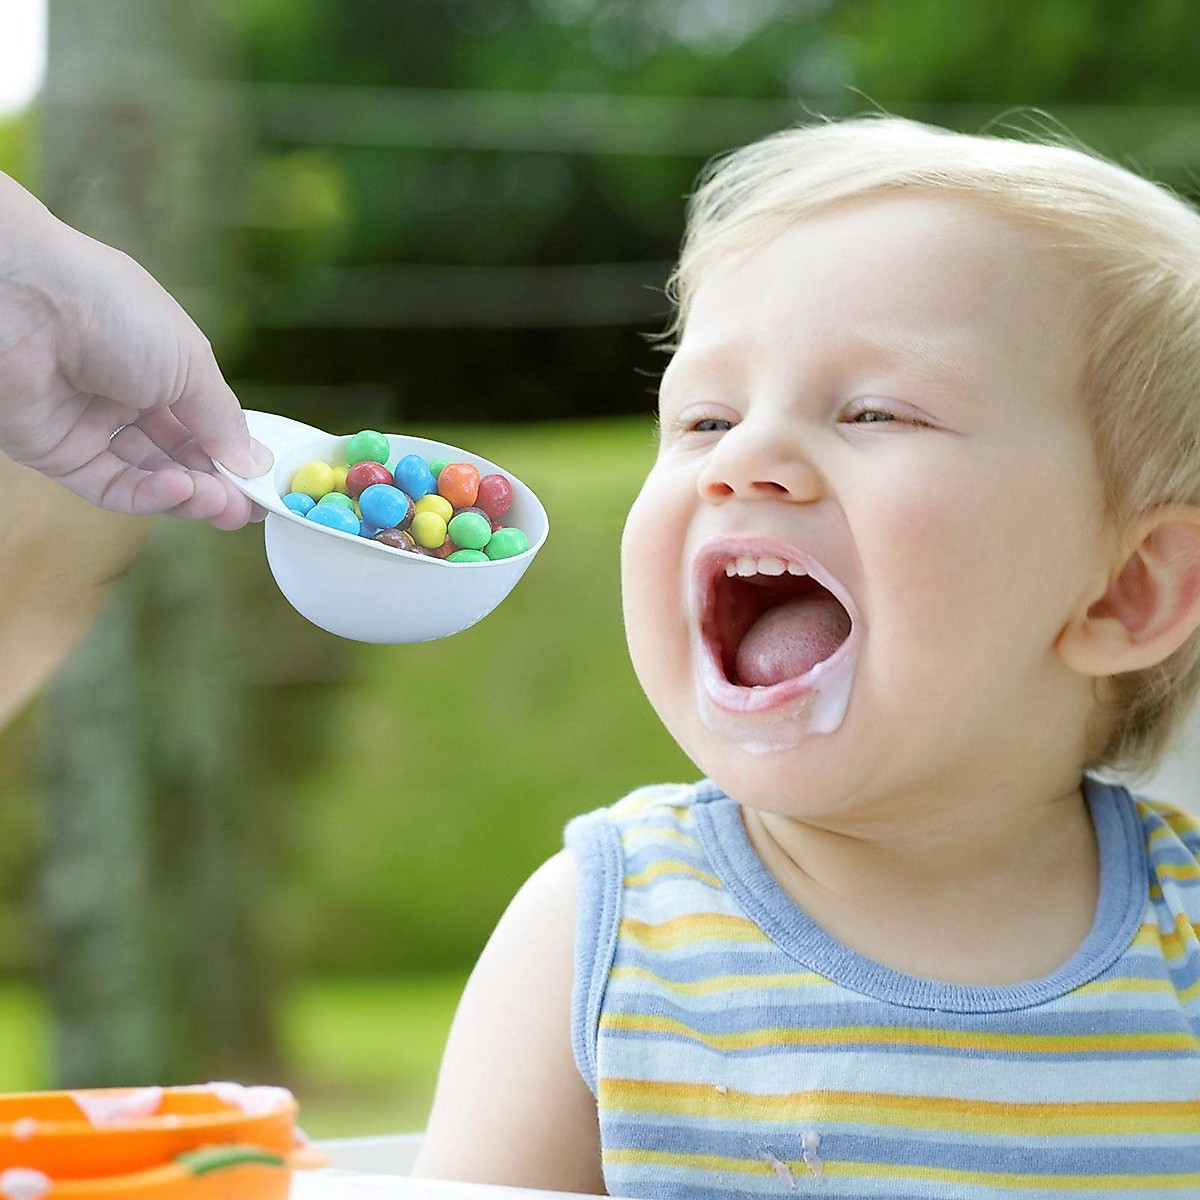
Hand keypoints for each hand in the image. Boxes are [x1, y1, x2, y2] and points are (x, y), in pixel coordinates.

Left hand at [0, 173, 272, 530]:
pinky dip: (150, 495)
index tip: (264, 483)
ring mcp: (90, 426)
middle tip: (247, 509)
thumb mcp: (190, 363)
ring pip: (148, 475)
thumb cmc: (110, 308)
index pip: (203, 420)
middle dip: (217, 483)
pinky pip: (111, 485)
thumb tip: (253, 466)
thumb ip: (222, 420)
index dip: (234, 453)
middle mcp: (124, 394)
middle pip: (178, 454)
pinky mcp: (57, 454)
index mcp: (159, 361)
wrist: (24, 302)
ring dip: (189, 494)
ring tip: (221, 504)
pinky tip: (182, 491)